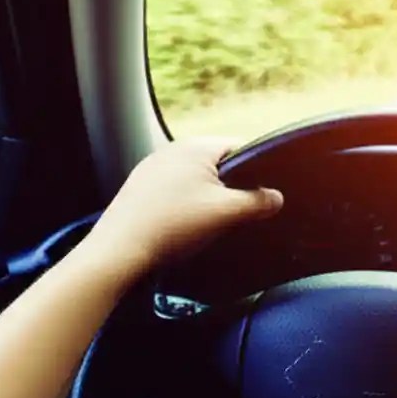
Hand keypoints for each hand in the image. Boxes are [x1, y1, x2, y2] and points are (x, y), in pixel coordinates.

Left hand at [81, 141, 282, 276]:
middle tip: (233, 214)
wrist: (119, 251)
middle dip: (230, 187)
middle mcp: (172, 149)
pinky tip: (182, 226)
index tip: (261, 196)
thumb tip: (277, 198)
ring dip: (206, 197)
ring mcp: (151, 167)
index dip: (257, 171)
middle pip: (218, 164)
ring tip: (205, 223)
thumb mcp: (226, 213)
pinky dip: (184, 204)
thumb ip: (258, 202)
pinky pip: (174, 189)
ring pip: (195, 178)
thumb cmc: (173, 226)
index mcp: (196, 146)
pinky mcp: (138, 187)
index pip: (241, 147)